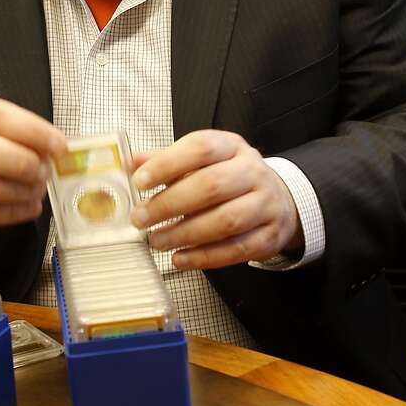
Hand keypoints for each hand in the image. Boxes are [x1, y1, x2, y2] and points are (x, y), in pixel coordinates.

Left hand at [129, 130, 302, 268]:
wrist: (277, 199)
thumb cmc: (228, 178)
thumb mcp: (201, 161)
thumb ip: (165, 161)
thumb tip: (128, 163)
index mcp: (231, 147)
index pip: (200, 148)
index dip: (167, 164)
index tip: (139, 181)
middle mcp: (252, 172)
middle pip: (211, 185)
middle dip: (170, 204)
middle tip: (140, 218)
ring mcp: (266, 204)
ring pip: (226, 220)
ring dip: (185, 234)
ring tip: (157, 241)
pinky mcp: (270, 236)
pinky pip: (237, 250)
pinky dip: (205, 257)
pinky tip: (180, 258)